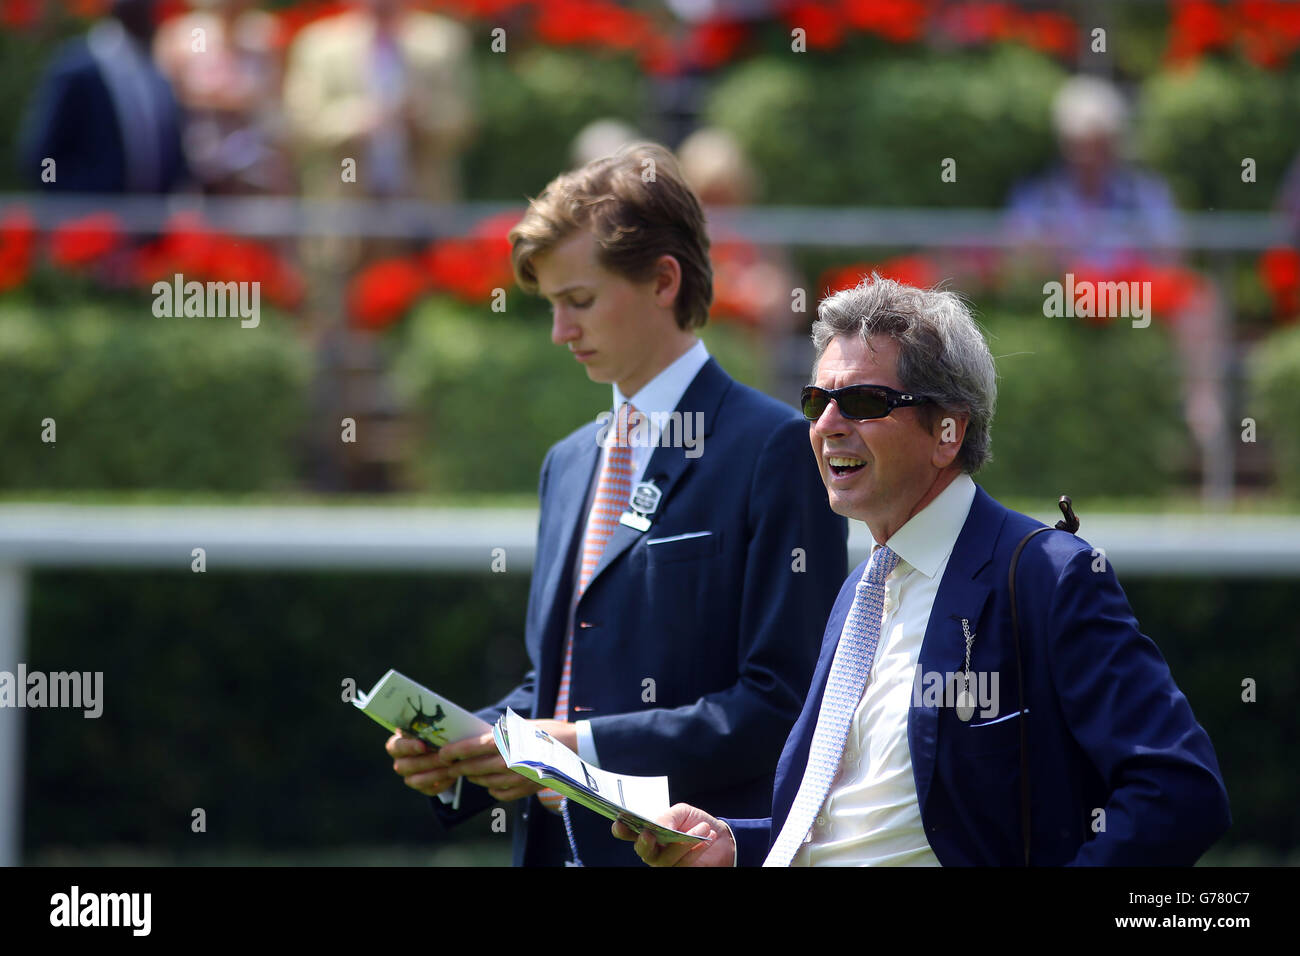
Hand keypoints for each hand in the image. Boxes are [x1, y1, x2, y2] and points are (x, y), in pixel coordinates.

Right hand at [385, 732, 455, 796]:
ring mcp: (410, 777)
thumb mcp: (433, 729)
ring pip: (417, 781)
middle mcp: (401, 763)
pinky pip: (430, 790)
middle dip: (428, 762)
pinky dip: (442, 783)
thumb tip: (439, 730)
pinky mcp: (423, 788)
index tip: (423, 746)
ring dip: (436, 774)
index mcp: (398, 745)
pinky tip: (453, 775)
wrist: (449, 748)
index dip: (408, 747)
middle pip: (405, 766)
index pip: (395, 747)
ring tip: (451, 767)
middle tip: (445, 758)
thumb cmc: (438, 733)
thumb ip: (430, 730)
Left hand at [434, 721, 577, 802]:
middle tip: (450, 765)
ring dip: (474, 777)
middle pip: (474, 768)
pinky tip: (490, 783)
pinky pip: (499, 793)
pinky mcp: (524, 790)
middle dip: (459, 767)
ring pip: (484, 782)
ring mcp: (516, 779)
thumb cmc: (545, 732)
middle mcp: (509, 762)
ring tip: (470, 772)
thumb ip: (497, 734)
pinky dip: (491, 789)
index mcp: (506, 742)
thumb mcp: (519, 726)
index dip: (453, 751)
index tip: (443, 753)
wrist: (574, 747)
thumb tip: (474, 739)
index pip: (470, 748)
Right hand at [611, 803, 734, 866]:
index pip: (628, 833)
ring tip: (703, 828)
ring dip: (683, 843)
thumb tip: (657, 827)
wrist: (720, 836)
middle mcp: (653, 849)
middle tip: (651, 833)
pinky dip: (695, 850)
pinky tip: (706, 839)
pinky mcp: (681, 870)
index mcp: (648, 831)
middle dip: (645, 843)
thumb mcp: (682, 812)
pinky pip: (683, 864)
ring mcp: (665, 863)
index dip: (621, 829)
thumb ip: (668, 817)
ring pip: (665, 859)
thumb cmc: (694, 822)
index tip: (620, 823)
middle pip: (643, 851)